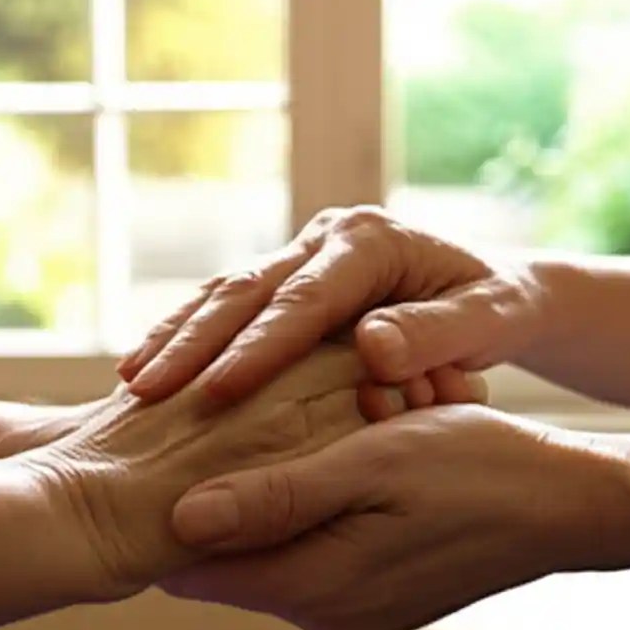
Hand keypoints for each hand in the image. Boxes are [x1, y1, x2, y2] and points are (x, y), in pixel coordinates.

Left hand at [16, 345, 484, 600]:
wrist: (567, 507)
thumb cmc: (478, 469)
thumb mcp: (375, 464)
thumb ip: (277, 497)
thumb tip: (178, 522)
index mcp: (316, 587)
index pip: (193, 569)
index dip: (162, 511)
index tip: (151, 449)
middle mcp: (324, 616)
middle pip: (226, 563)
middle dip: (210, 498)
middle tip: (199, 422)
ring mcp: (352, 613)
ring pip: (267, 556)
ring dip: (258, 500)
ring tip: (262, 429)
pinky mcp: (375, 599)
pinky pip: (308, 557)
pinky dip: (300, 512)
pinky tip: (315, 459)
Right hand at [117, 207, 546, 404]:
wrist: (497, 288)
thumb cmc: (498, 308)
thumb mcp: (491, 320)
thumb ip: (437, 332)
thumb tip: (371, 346)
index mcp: (372, 240)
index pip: (307, 298)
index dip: (262, 346)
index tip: (220, 391)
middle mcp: (327, 238)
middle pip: (249, 290)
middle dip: (195, 341)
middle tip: (145, 391)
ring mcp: (302, 255)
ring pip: (225, 295)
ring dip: (177, 338)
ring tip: (131, 385)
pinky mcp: (287, 280)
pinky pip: (228, 308)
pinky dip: (187, 338)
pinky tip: (148, 374)